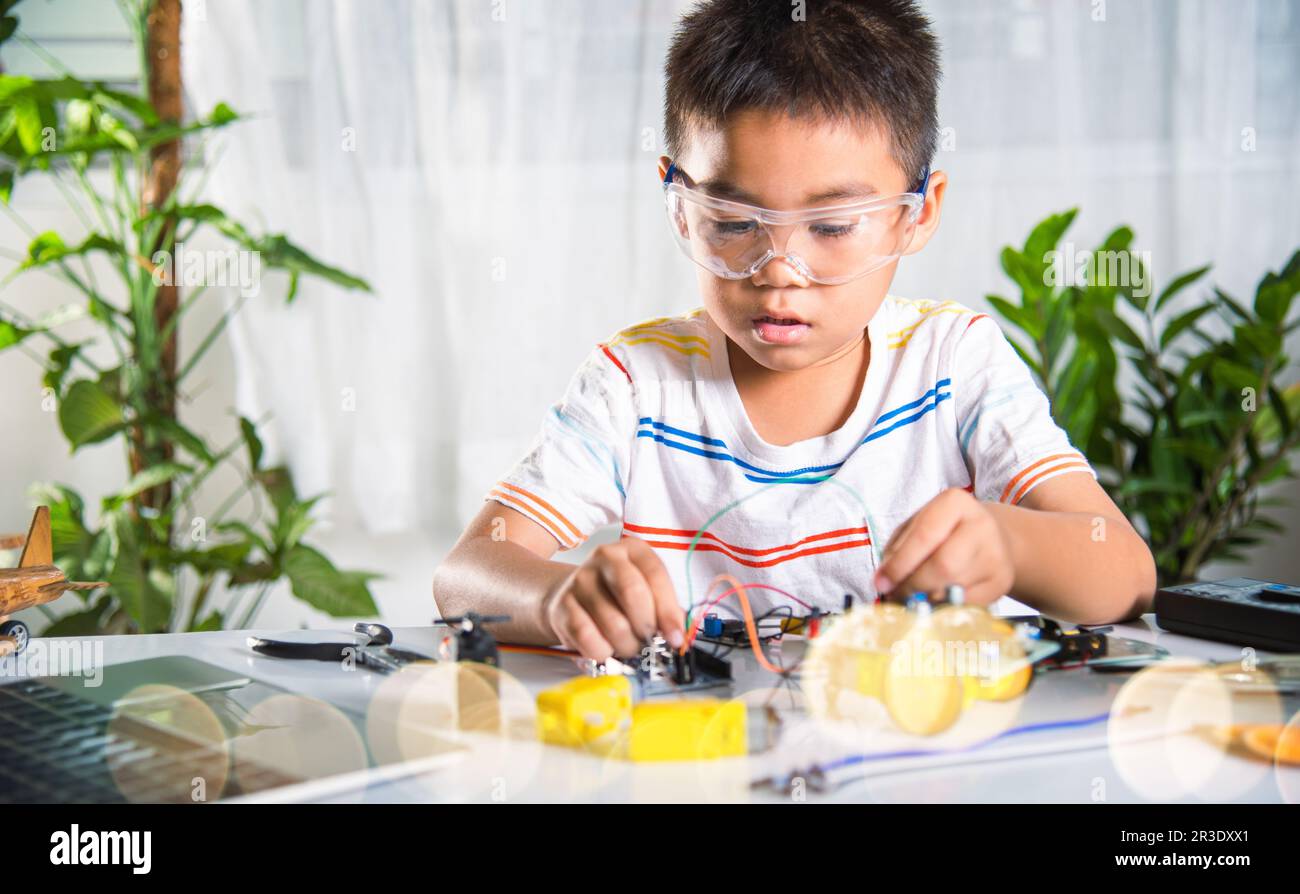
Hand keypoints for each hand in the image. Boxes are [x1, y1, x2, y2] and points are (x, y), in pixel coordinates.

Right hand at [542, 538, 684, 660]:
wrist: (573, 595)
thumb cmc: (618, 595)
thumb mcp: (646, 590)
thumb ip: (664, 608)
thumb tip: (677, 636)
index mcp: (633, 549)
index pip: (655, 575)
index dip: (669, 611)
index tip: (676, 637)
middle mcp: (605, 557)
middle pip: (632, 593)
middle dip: (647, 627)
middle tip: (650, 643)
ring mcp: (581, 580)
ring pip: (613, 623)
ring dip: (627, 645)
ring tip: (628, 646)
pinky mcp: (562, 606)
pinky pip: (588, 637)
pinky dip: (602, 651)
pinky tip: (606, 649)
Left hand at [874, 488, 1014, 605]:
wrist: (992, 537)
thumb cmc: (946, 531)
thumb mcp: (918, 526)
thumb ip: (898, 549)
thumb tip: (885, 580)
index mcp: (954, 502)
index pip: (924, 537)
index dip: (899, 564)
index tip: (881, 583)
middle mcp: (980, 526)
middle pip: (943, 565)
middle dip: (913, 585)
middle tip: (896, 595)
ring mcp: (995, 555)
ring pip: (954, 588)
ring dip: (926, 599)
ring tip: (912, 598)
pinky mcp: (1002, 581)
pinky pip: (967, 604)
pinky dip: (944, 608)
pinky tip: (934, 602)